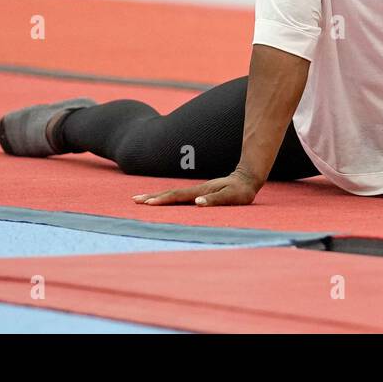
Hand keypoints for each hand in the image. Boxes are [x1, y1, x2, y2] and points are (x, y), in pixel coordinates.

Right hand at [132, 168, 260, 206]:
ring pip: (174, 193)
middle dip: (153, 197)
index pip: (178, 196)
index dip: (163, 200)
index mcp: (200, 192)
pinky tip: (163, 200)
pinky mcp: (199, 192)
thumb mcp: (231, 197)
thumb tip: (198, 203)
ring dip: (158, 196)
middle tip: (135, 200)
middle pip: (171, 193)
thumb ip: (215, 200)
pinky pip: (180, 196)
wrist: (247, 178)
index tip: (148, 203)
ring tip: (142, 199)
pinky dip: (168, 198)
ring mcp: (197, 190)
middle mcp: (196, 190)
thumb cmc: (241, 191)